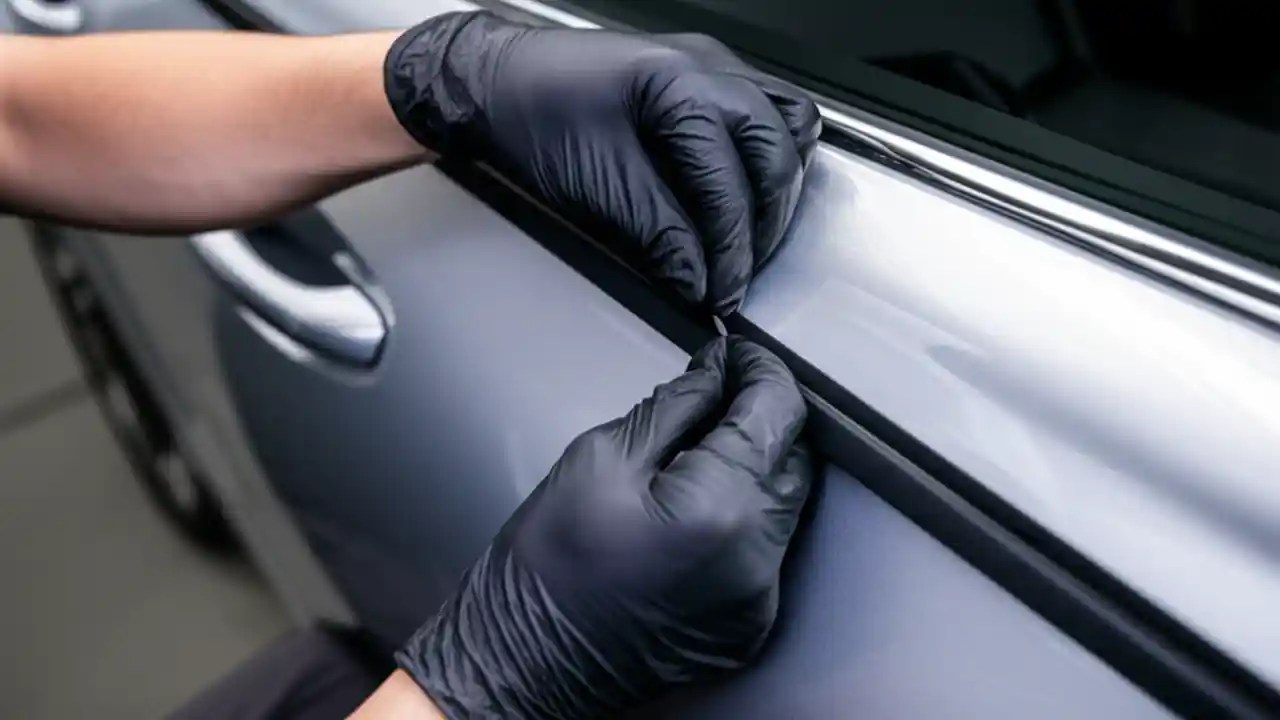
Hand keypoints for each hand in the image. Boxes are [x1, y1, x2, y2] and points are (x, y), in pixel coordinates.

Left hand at [384, 12, 820, 314]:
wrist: (489, 83)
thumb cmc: (527, 119)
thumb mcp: (594, 187)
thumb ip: (657, 234)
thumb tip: (699, 280)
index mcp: (678, 85)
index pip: (731, 181)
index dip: (733, 248)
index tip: (724, 292)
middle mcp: (704, 64)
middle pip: (776, 149)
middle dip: (765, 219)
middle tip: (740, 270)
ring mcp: (706, 63)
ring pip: (785, 121)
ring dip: (777, 181)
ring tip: (751, 232)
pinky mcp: (698, 74)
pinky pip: (764, 107)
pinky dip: (766, 152)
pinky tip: (745, 186)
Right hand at [396, 336, 813, 717]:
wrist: (522, 662)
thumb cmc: (546, 568)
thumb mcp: (601, 457)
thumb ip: (675, 406)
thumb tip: (717, 370)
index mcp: (718, 508)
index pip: (776, 413)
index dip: (761, 371)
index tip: (739, 356)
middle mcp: (755, 558)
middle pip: (793, 458)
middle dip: (760, 420)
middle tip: (714, 399)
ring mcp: (757, 600)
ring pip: (786, 506)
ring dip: (756, 470)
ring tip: (698, 457)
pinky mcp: (748, 626)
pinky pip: (768, 553)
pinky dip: (744, 521)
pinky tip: (696, 512)